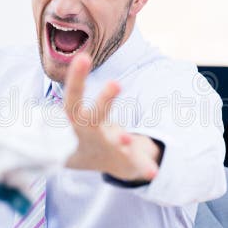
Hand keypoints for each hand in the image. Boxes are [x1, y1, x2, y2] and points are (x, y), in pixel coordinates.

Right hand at [63, 54, 161, 181]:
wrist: (87, 162)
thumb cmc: (80, 128)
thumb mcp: (73, 114)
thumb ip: (76, 90)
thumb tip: (80, 55)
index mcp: (77, 119)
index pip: (73, 98)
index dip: (76, 78)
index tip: (84, 57)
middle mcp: (91, 134)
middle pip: (94, 117)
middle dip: (105, 101)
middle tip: (116, 83)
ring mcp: (108, 148)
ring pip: (114, 143)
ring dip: (119, 140)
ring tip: (126, 138)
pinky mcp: (125, 161)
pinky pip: (135, 164)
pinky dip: (144, 167)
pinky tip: (154, 171)